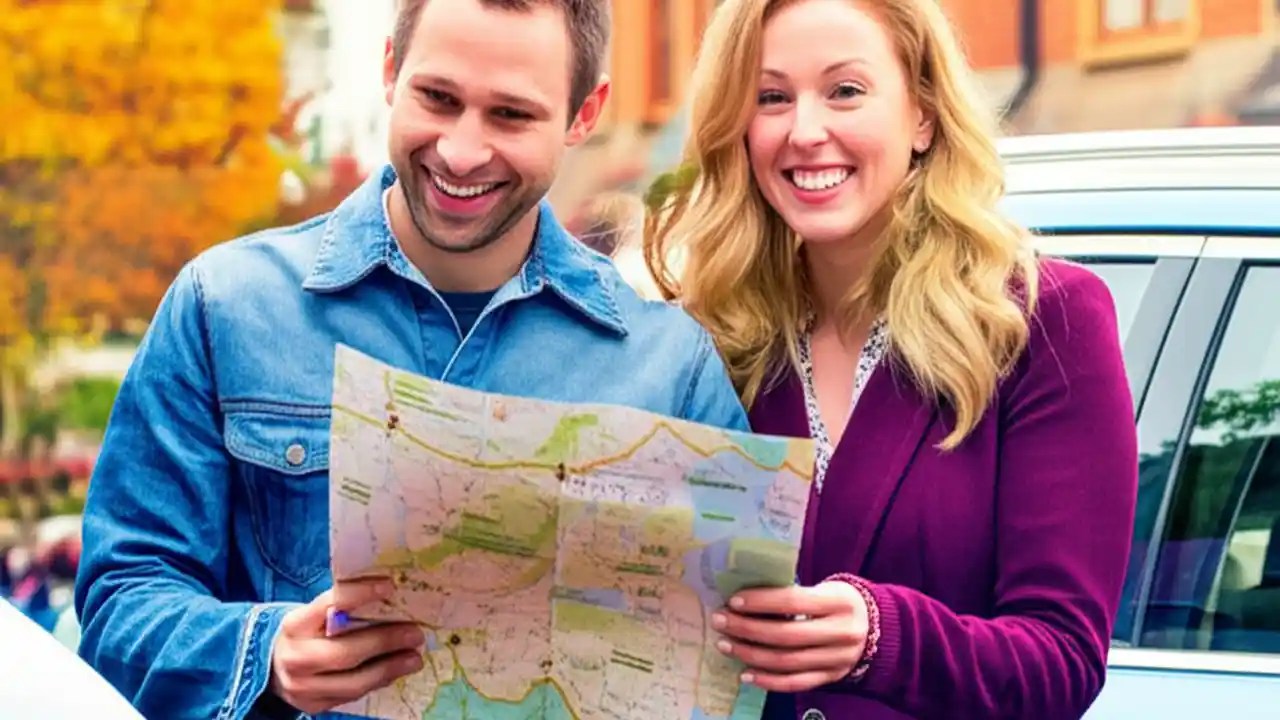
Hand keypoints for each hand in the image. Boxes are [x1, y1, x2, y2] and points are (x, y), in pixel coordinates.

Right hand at [269, 578, 425, 714]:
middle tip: (415, 634)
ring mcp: (302, 686)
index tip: (389, 586)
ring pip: (352, 682)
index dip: (359, 595)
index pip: (328, 605)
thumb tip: (390, 594)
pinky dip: (378, 682)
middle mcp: (295, 657)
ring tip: (414, 658)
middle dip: (384, 642)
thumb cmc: (305, 632)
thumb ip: (341, 608)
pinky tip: (395, 671)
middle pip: (344, 652)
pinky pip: (352, 696)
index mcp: (295, 625)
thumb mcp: (313, 615)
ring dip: (389, 669)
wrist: (271, 665)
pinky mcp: (313, 705)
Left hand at [713, 581, 867, 692]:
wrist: (876, 627)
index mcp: (839, 602)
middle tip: (721, 621)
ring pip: (787, 662)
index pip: (793, 601)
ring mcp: (838, 659)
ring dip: (751, 655)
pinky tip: (746, 675)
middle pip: (786, 635)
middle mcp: (842, 632)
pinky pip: (795, 683)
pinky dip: (768, 681)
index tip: (734, 601)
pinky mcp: (832, 677)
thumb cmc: (838, 602)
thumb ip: (794, 593)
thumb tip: (746, 597)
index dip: (761, 601)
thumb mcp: (825, 589)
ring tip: (726, 645)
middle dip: (747, 629)